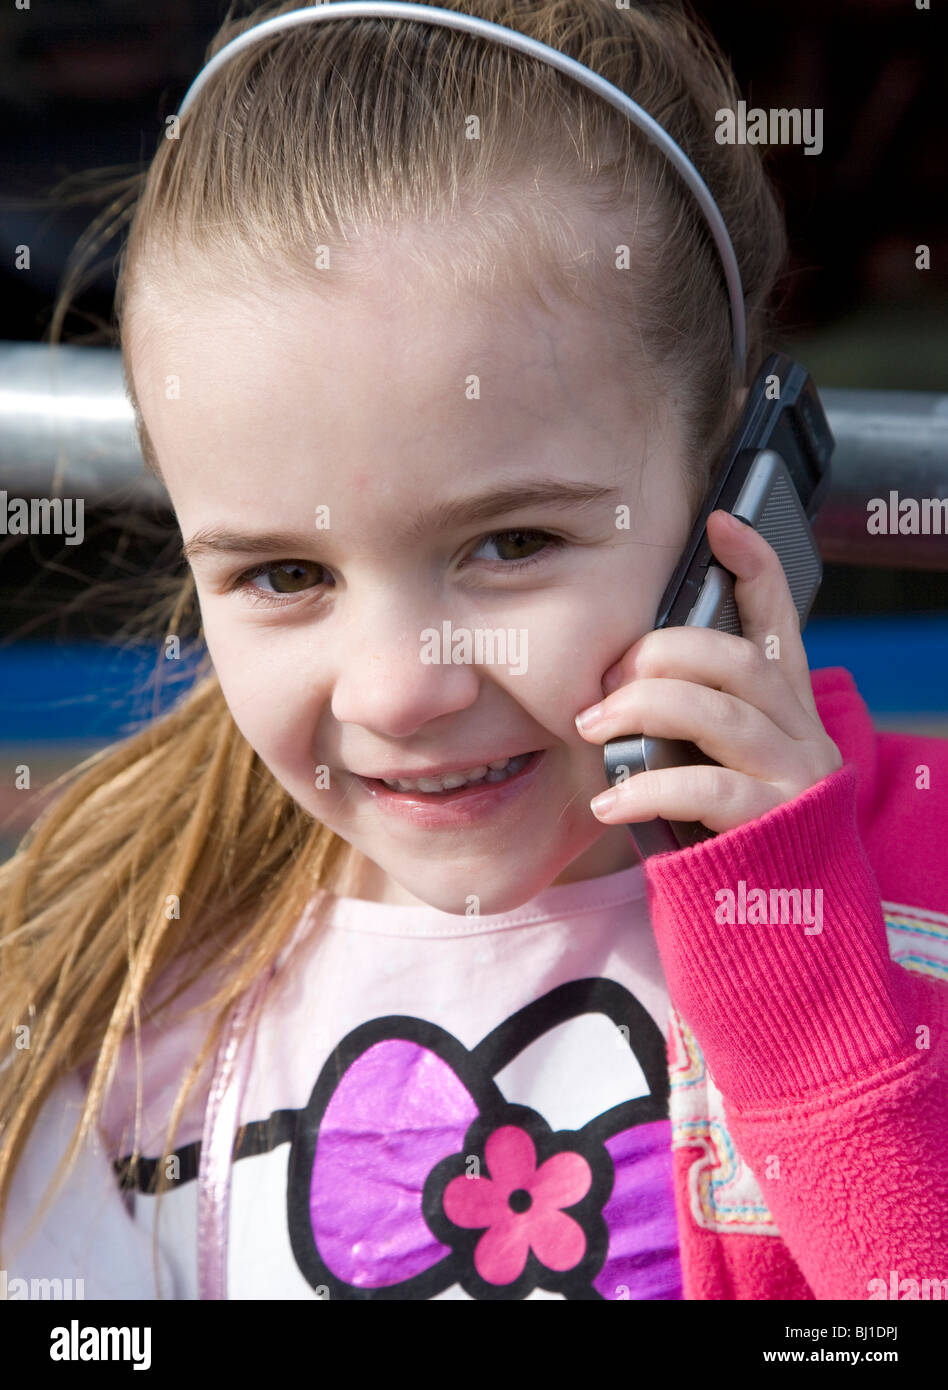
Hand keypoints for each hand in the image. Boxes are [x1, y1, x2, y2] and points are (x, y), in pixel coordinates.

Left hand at [574, 510, 843, 830]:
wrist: (786, 939)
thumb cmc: (732, 846)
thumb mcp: (715, 772)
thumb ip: (690, 729)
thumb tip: (619, 687)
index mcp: (786, 713)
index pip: (777, 624)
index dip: (754, 567)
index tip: (719, 521)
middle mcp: (801, 736)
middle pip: (736, 660)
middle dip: (661, 654)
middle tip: (606, 681)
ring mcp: (795, 780)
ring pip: (722, 711)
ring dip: (645, 708)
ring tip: (592, 726)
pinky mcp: (776, 826)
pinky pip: (708, 786)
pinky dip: (648, 786)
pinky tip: (609, 800)